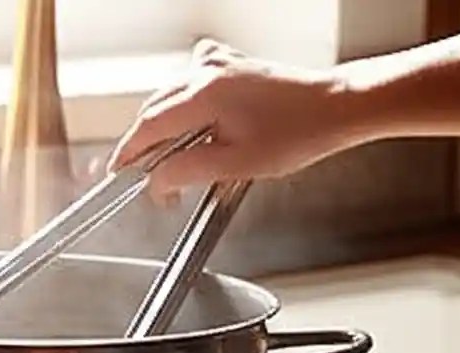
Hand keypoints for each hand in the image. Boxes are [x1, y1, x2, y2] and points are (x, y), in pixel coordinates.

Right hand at [108, 40, 361, 202]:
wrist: (340, 106)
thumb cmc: (300, 133)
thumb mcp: (237, 164)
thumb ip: (187, 171)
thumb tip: (156, 181)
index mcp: (203, 94)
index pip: (147, 126)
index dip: (128, 153)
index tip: (119, 174)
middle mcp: (207, 72)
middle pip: (154, 109)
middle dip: (145, 144)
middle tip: (150, 177)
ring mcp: (221, 64)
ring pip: (170, 94)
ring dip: (163, 123)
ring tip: (172, 155)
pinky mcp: (234, 65)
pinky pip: (192, 78)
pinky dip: (184, 99)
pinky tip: (194, 117)